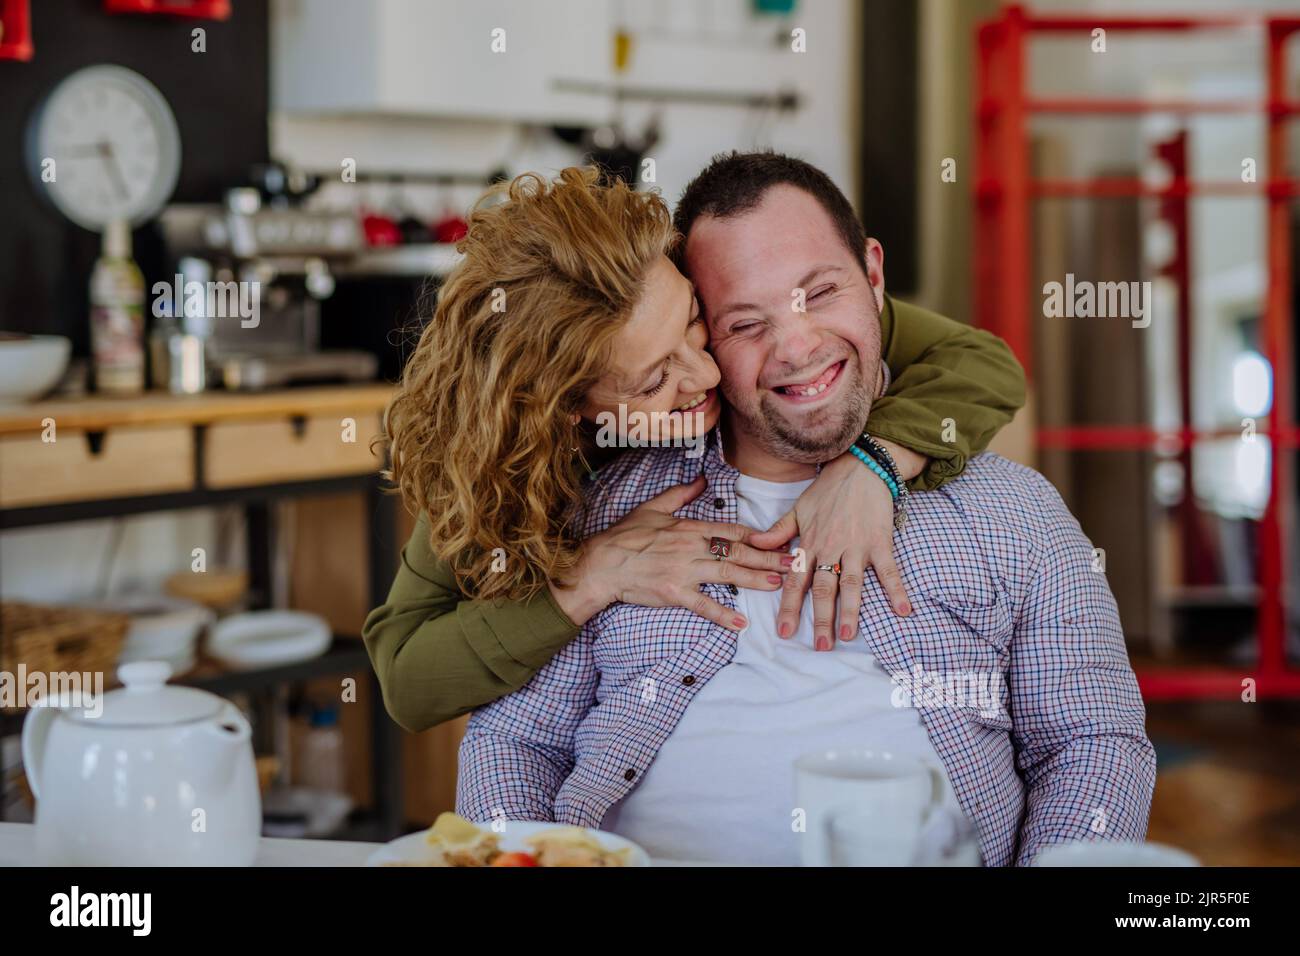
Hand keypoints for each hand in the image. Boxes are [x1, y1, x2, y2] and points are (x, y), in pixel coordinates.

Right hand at [550, 476, 791, 629]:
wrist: (601, 563)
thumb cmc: (625, 536)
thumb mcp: (652, 508)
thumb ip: (680, 494)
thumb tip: (700, 480)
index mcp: (689, 526)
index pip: (731, 530)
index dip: (758, 536)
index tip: (781, 540)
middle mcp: (691, 546)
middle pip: (737, 552)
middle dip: (769, 558)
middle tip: (795, 564)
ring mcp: (684, 570)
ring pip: (727, 574)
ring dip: (755, 579)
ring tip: (780, 584)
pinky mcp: (674, 593)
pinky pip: (703, 604)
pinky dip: (722, 614)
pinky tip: (741, 623)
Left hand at [747, 453, 911, 650]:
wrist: (860, 466)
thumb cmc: (828, 490)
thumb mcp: (798, 508)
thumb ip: (778, 531)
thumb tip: (754, 544)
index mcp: (810, 543)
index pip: (795, 580)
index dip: (788, 607)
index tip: (784, 632)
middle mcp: (831, 548)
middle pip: (823, 588)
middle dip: (820, 619)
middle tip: (820, 646)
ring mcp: (856, 546)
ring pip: (851, 583)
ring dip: (851, 611)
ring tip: (849, 635)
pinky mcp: (879, 542)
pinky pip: (888, 570)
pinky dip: (895, 590)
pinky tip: (902, 610)